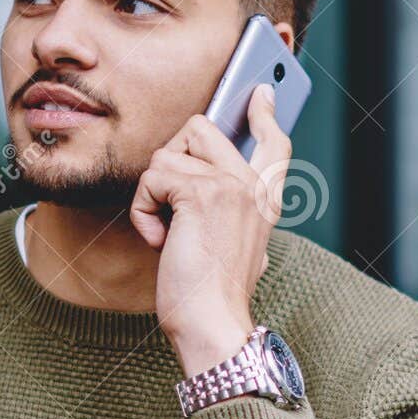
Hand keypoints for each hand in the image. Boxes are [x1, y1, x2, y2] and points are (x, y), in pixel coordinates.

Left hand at [131, 84, 289, 375]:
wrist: (213, 324)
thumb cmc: (213, 295)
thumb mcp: (232, 246)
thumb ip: (228, 209)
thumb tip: (192, 182)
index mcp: (265, 201)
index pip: (274, 143)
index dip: (263, 115)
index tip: (260, 93)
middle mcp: (253, 186)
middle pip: (202, 128)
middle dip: (170, 159)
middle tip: (169, 202)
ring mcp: (231, 185)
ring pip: (168, 153)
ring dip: (153, 195)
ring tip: (168, 234)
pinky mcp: (202, 193)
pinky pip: (153, 177)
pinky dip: (143, 211)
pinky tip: (161, 241)